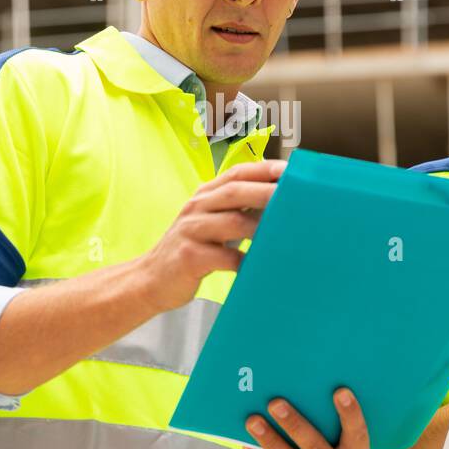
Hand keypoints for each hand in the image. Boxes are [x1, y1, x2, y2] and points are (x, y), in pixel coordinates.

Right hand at [135, 160, 284, 311]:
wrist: (150, 279)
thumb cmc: (190, 250)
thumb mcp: (208, 222)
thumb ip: (236, 210)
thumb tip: (279, 203)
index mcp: (204, 196)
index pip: (237, 173)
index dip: (265, 169)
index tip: (291, 170)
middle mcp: (196, 208)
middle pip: (235, 192)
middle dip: (267, 191)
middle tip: (297, 196)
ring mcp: (191, 231)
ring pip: (232, 222)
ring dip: (261, 226)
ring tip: (286, 231)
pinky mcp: (189, 257)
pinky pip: (224, 257)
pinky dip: (245, 261)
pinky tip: (261, 265)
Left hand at [242, 388, 373, 448]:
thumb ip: (338, 436)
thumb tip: (307, 398)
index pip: (358, 435)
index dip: (351, 413)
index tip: (340, 391)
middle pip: (316, 448)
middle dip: (294, 424)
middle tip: (275, 403)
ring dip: (271, 441)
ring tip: (254, 422)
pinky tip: (250, 448)